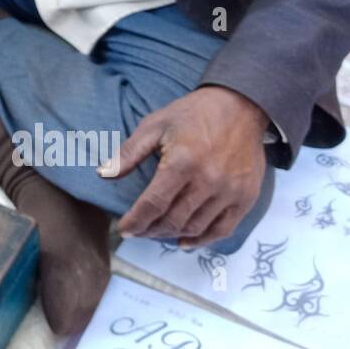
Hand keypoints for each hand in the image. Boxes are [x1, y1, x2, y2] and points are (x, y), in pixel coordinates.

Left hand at [102, 86, 267, 247]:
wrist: (240, 106)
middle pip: (173, 220)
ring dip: (172, 235)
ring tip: (157, 232)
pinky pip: (223, 230)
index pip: (153, 204)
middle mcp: (208, 180)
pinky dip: (202, 240)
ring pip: (195, 227)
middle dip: (150, 230)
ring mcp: (229, 192)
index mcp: (182, 162)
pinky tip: (185, 241)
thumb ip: (129, 152)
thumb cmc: (193, 114)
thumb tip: (103, 174)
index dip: (135, 221)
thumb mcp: (155, 125)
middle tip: (138, 231)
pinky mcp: (246, 197)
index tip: (124, 229)